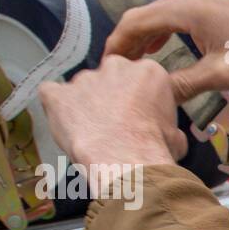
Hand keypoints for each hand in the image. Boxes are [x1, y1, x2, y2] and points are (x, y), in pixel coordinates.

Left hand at [39, 55, 188, 176]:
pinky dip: (56, 106)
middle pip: (111, 76)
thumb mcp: (177, 137)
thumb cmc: (155, 151)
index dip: (139, 99)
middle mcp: (116, 67)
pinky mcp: (59, 94)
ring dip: (85, 104)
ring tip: (91, 133)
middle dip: (111, 96)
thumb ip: (166, 124)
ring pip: (83, 87)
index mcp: (149, 72)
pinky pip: (51, 93)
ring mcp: (84, 79)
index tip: (139, 116)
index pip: (141, 78)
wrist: (126, 163)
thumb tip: (167, 134)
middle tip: (116, 124)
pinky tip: (66, 123)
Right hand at [103, 0, 228, 116]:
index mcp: (187, 7)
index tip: (105, 67)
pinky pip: (177, 13)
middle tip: (114, 71)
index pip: (135, 23)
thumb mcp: (221, 76)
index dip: (116, 45)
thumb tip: (155, 97)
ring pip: (160, 14)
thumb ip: (183, 85)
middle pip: (144, 17)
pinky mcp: (213, 1)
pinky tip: (160, 49)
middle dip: (128, 43)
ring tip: (133, 64)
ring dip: (145, 38)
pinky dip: (164, 31)